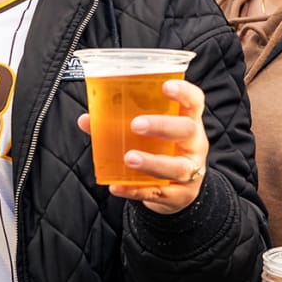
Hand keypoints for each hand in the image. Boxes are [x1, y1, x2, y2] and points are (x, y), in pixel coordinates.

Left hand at [75, 78, 210, 214]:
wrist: (180, 192)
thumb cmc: (163, 152)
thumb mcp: (152, 135)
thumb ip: (120, 124)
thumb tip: (87, 119)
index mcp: (188, 122)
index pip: (194, 102)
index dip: (184, 92)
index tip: (166, 86)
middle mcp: (194, 144)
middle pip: (187, 131)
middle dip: (162, 126)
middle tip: (137, 124)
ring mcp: (191, 171)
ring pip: (177, 167)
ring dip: (152, 162)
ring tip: (129, 158)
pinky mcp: (179, 195)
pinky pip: (158, 192)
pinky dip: (136, 190)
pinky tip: (117, 186)